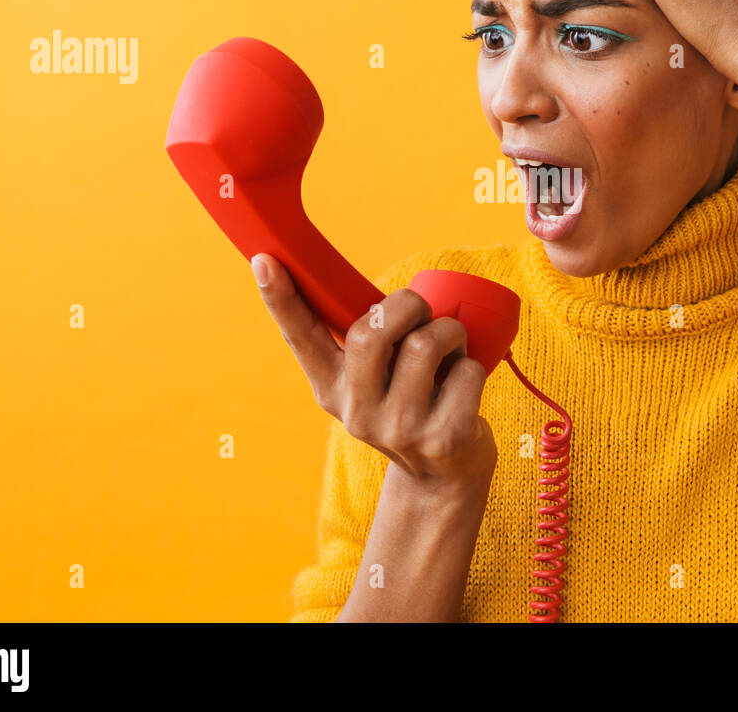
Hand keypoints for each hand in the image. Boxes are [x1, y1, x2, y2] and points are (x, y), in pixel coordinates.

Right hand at [251, 253, 496, 490]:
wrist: (444, 477)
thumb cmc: (412, 403)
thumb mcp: (375, 380)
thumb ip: (364, 341)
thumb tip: (338, 277)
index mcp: (332, 388)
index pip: (300, 338)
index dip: (281, 299)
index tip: (264, 260)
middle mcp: (357, 412)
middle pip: (371, 333)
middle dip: (407, 305)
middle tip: (422, 314)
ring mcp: (399, 429)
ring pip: (425, 345)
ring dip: (449, 333)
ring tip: (451, 350)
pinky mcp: (443, 439)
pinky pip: (465, 372)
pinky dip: (473, 367)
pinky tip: (463, 387)